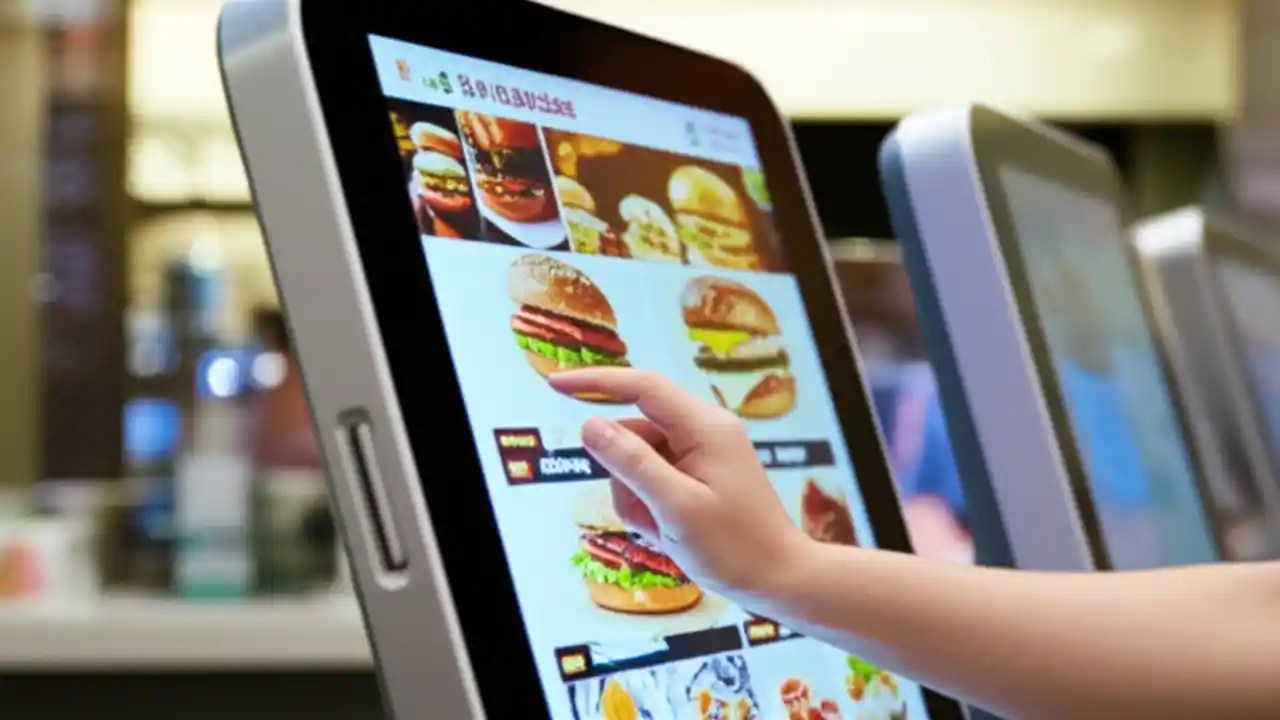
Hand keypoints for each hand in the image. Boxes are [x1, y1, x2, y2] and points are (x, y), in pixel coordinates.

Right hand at [549, 368, 813, 605]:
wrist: (779, 580)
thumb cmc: (736, 547)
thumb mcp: (675, 507)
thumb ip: (631, 463)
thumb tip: (591, 425)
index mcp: (704, 426)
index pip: (640, 386)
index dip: (595, 382)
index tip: (555, 383)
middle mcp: (704, 431)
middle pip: (634, 433)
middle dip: (626, 477)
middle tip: (649, 518)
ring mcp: (702, 454)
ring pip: (639, 462)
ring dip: (637, 499)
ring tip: (665, 531)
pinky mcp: (699, 476)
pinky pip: (654, 480)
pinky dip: (650, 507)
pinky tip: (669, 534)